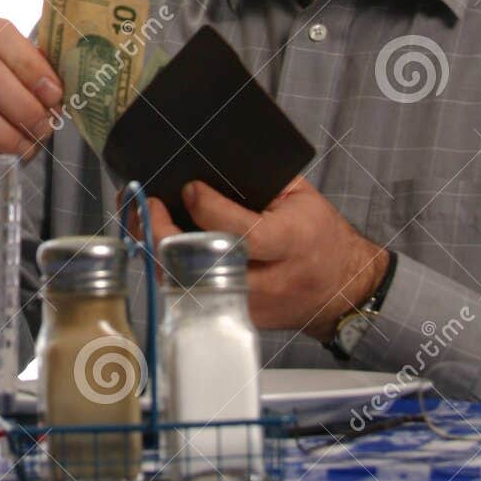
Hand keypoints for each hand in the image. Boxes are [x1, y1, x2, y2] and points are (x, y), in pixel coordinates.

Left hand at [128, 177, 388, 339]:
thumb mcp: (302, 198)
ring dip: (156, 252)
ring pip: (189, 285)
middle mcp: (270, 280)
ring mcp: (251, 305)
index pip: (243, 233)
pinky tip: (153, 243)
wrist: (340, 288)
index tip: (189, 187)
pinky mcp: (236, 316)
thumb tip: (208, 164)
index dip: (209, 209)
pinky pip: (192, 294)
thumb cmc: (319, 234)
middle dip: (166, 235)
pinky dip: (168, 268)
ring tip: (140, 219)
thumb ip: (262, 182)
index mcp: (292, 242)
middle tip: (148, 205)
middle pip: (205, 265)